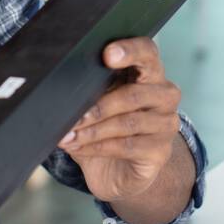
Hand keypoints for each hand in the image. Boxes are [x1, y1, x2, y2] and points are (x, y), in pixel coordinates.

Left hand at [57, 37, 182, 204]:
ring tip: (68, 135)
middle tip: (72, 114)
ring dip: (92, 130)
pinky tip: (78, 147)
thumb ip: (86, 89)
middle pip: (137, 92)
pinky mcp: (161, 150)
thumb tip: (57, 84)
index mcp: (149, 73)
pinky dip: (97, 147)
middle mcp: (164, 94)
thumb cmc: (106, 130)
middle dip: (99, 105)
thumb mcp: (94, 104)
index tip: (107, 55)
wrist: (119, 172)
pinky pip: (126, 146)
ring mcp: (166, 123)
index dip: (130, 50)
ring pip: (127, 122)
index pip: (148, 52)